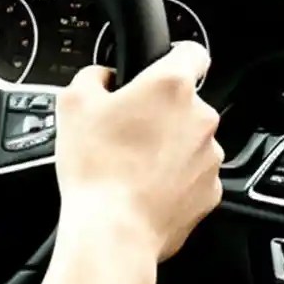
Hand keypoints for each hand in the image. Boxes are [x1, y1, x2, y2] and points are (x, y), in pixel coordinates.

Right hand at [54, 41, 221, 262]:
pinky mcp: (210, 191)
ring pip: (190, 139)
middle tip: (126, 129)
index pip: (192, 51)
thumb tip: (103, 77)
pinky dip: (174, 178)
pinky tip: (144, 187)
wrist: (112, 232)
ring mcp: (210, 156)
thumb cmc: (95, 168)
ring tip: (131, 164)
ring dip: (168, 145)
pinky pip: (193, 174)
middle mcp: (200, 117)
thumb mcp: (73, 103)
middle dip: (160, 112)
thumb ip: (93, 76)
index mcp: (171, 86)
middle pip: (185, 102)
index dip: (174, 55)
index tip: (161, 67)